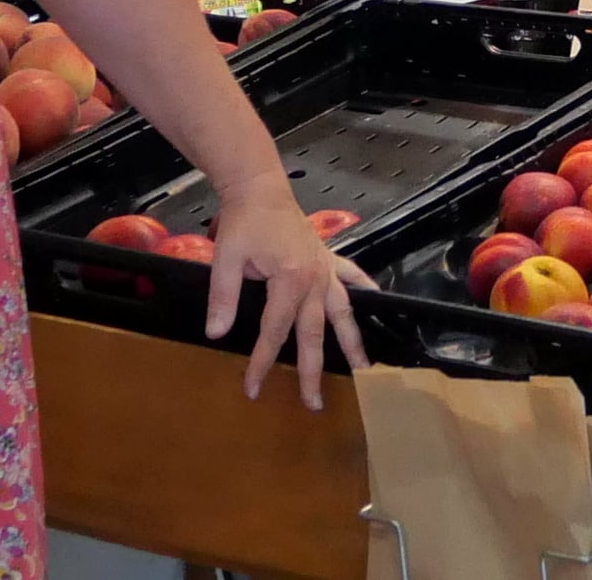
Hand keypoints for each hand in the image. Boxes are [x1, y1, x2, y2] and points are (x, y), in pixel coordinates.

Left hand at [203, 177, 370, 409]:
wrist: (259, 188)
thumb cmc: (244, 221)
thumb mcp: (226, 258)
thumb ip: (223, 297)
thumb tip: (216, 333)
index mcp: (289, 280)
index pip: (275, 331)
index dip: (262, 361)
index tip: (253, 388)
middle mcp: (314, 279)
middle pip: (314, 333)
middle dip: (313, 370)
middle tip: (315, 403)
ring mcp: (325, 269)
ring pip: (342, 312)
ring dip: (352, 340)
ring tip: (364, 367)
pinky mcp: (327, 258)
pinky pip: (351, 276)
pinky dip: (363, 289)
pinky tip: (375, 301)